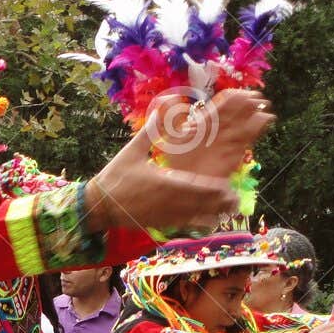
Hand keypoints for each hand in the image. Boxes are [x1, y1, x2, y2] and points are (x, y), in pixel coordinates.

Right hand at [87, 90, 273, 234]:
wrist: (99, 205)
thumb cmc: (115, 176)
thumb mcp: (132, 151)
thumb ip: (150, 130)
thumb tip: (161, 108)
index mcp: (162, 182)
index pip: (193, 186)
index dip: (212, 189)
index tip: (227, 187)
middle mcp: (165, 201)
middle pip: (198, 204)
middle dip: (217, 204)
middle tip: (235, 201)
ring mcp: (162, 214)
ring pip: (192, 217)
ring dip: (211, 215)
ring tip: (227, 213)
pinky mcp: (157, 222)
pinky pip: (181, 224)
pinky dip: (196, 224)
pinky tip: (208, 222)